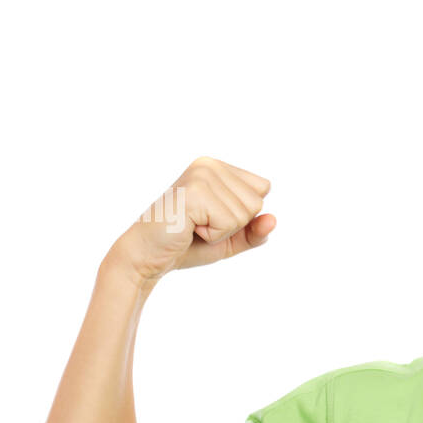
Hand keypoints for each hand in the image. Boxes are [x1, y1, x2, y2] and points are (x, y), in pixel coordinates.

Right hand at [113, 156, 274, 284]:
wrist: (148, 257)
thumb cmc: (186, 244)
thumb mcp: (231, 239)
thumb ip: (255, 230)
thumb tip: (273, 219)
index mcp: (218, 167)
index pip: (263, 189)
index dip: (244, 215)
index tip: (212, 218)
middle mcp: (209, 164)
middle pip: (257, 202)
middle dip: (234, 225)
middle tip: (200, 225)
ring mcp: (201, 175)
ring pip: (246, 213)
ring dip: (222, 231)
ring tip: (193, 226)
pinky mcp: (195, 191)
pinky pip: (230, 222)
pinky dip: (214, 235)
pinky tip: (189, 229)